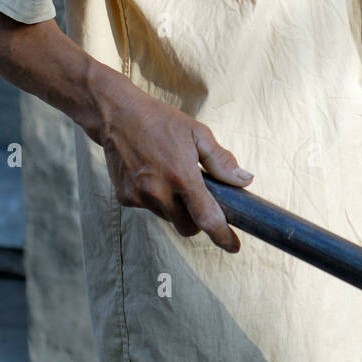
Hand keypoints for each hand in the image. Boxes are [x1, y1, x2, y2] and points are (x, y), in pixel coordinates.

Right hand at [100, 87, 253, 251]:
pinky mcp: (124, 197)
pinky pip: (148, 208)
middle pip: (187, 227)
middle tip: (198, 198)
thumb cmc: (160, 121)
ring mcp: (139, 197)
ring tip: (170, 176)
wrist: (117, 115)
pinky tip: (151, 175)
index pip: (206, 218)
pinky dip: (155, 199)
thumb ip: (221, 161)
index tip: (234, 246)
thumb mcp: (197, 133)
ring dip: (174, 207)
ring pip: (167, 218)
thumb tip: (245, 181)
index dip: (222, 236)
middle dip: (196, 220)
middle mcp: (159, 192)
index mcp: (182, 176)